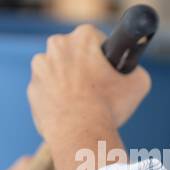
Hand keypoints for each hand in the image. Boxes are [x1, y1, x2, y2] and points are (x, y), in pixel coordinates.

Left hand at [27, 23, 151, 141]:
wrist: (80, 132)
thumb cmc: (109, 105)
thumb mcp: (138, 82)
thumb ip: (135, 69)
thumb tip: (131, 71)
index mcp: (83, 37)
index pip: (95, 39)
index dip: (103, 56)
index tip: (107, 70)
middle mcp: (57, 45)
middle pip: (72, 52)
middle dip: (81, 66)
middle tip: (95, 88)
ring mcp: (40, 68)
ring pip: (56, 71)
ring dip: (66, 82)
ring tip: (81, 102)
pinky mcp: (31, 90)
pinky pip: (46, 92)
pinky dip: (55, 100)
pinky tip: (68, 112)